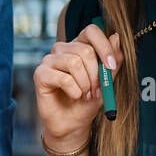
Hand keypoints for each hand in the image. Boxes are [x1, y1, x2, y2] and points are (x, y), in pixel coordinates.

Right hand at [34, 22, 122, 144]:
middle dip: (96, 74)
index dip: (104, 46)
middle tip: (97, 91)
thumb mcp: (107, 81)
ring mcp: (49, 61)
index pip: (91, 31)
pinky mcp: (40, 74)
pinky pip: (63, 78)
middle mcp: (62, 50)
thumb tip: (115, 37)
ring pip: (73, 63)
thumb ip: (113, 61)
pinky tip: (73, 97)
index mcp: (79, 46)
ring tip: (85, 95)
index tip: (111, 66)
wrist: (73, 123)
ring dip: (85, 84)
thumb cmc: (88, 101)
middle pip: (85, 50)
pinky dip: (74, 91)